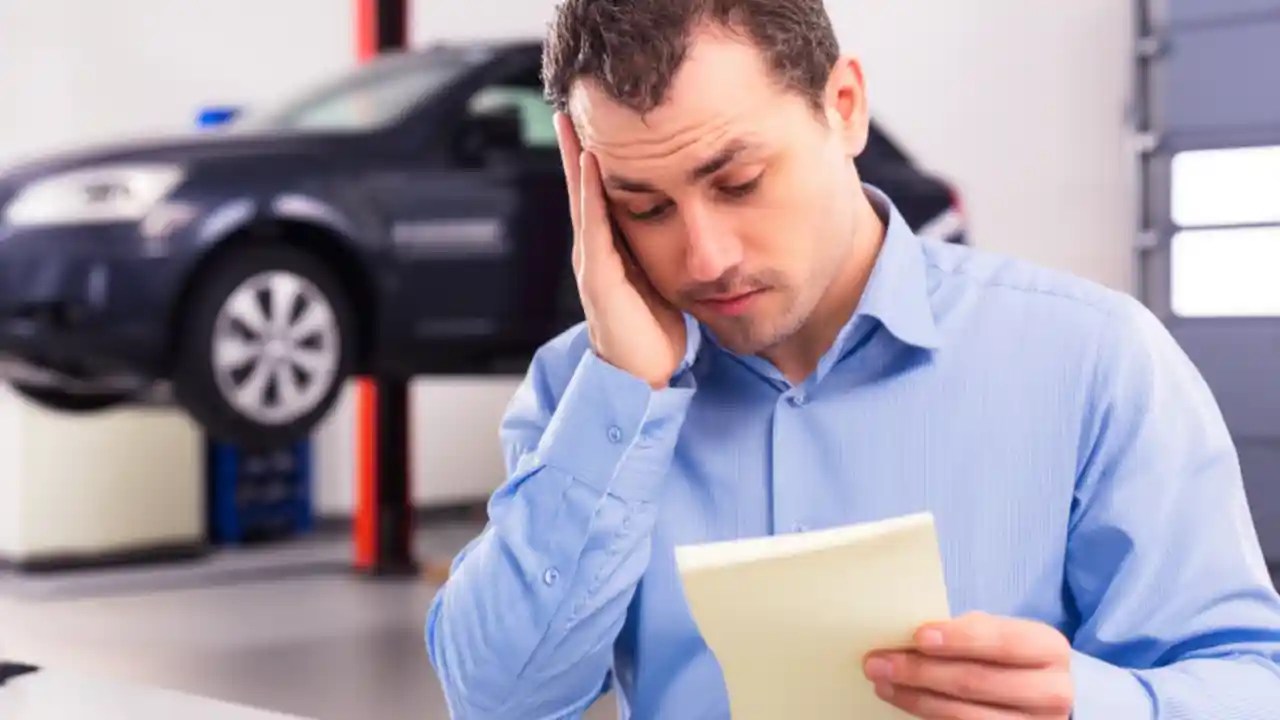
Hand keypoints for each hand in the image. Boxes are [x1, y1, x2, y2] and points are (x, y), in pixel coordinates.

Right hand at [554, 112, 686, 388]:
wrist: (647, 379)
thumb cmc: (656, 334)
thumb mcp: (661, 281)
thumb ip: (660, 253)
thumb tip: (682, 224)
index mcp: (611, 252)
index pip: (600, 196)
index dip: (594, 161)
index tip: (594, 124)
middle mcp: (595, 254)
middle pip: (582, 190)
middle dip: (574, 149)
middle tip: (568, 108)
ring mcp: (593, 264)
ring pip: (581, 201)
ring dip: (575, 161)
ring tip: (571, 125)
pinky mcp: (599, 278)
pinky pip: (594, 227)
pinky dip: (591, 193)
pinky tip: (591, 164)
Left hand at [863, 612, 1073, 718]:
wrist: (1040, 694)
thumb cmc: (1008, 656)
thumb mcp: (999, 634)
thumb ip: (967, 632)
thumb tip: (910, 633)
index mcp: (1049, 649)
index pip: (1003, 642)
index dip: (960, 639)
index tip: (919, 636)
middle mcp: (1051, 692)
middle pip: (978, 681)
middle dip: (921, 670)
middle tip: (878, 661)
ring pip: (965, 715)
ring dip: (916, 697)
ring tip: (882, 683)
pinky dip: (927, 716)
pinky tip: (903, 700)